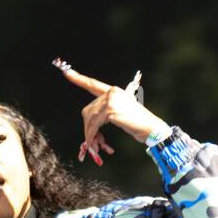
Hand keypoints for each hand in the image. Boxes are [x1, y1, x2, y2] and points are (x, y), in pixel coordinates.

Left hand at [53, 60, 168, 165]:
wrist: (151, 128)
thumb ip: (106, 111)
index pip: (92, 84)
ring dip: (90, 134)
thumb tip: (89, 123)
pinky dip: (92, 135)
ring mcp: (111, 100)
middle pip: (88, 109)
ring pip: (90, 118)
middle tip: (93, 141)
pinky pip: (94, 124)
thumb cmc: (138, 123)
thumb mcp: (122, 112)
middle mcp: (111, 93)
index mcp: (114, 91)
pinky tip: (95, 143)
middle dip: (88, 127)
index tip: (66, 72)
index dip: (78, 78)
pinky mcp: (111, 111)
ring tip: (96, 145)